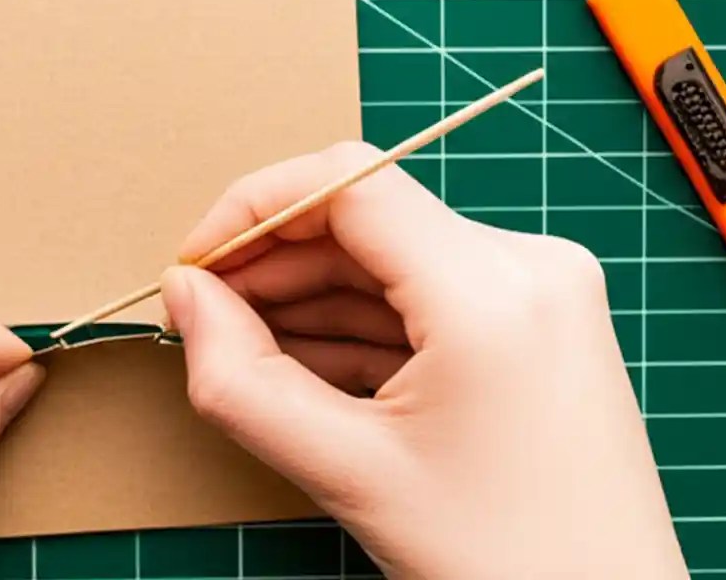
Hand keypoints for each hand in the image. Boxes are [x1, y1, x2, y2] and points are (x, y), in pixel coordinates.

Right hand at [161, 142, 688, 578]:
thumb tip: (185, 296)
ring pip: (391, 261)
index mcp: (490, 289)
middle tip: (204, 318)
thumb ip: (241, 379)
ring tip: (245, 351)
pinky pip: (425, 298)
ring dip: (310, 298)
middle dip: (273, 265)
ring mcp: (540, 290)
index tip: (195, 264)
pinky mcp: (536, 321)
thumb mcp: (348, 471)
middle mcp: (528, 264)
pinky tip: (305, 365)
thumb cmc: (501, 560)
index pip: (345, 182)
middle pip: (365, 220)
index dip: (252, 208)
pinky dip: (360, 325)